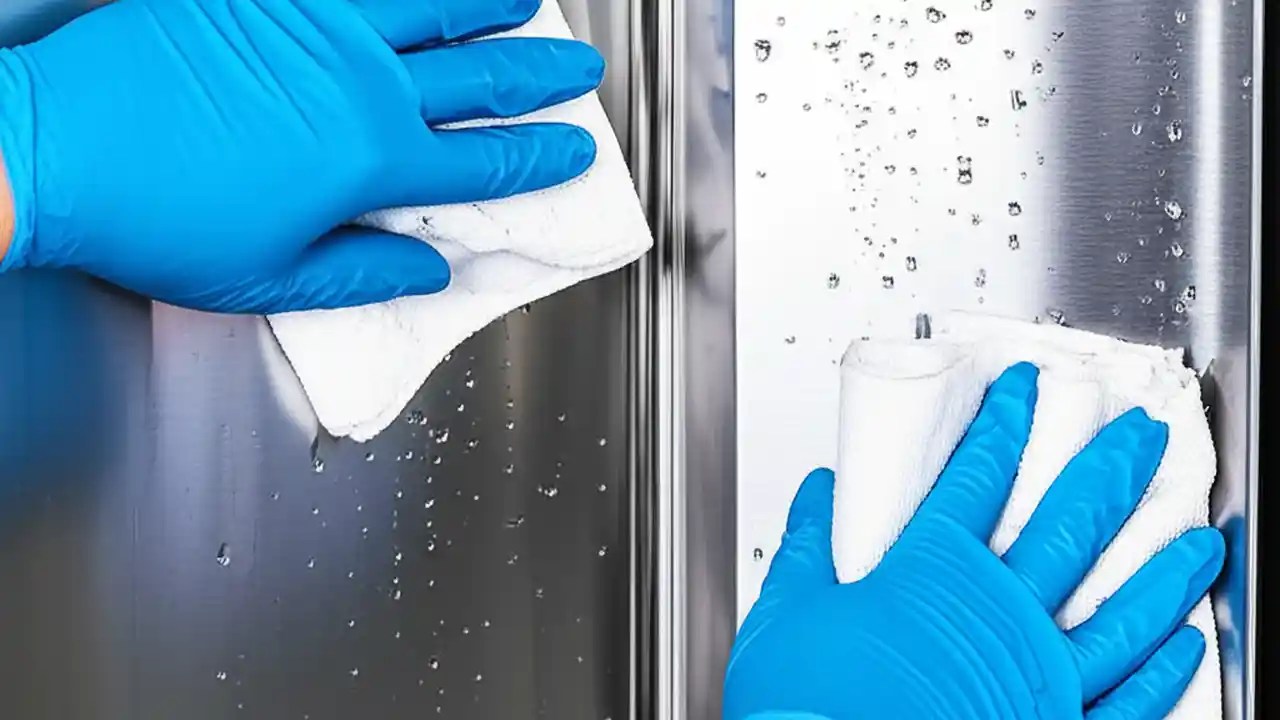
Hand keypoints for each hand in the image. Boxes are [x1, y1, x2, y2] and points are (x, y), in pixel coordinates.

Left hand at [0, 0, 601, 312]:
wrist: (60, 149)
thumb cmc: (157, 221)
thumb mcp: (270, 280)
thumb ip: (364, 271)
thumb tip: (429, 267)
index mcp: (371, 161)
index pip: (484, 158)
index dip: (541, 155)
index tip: (576, 148)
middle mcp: (360, 84)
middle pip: (480, 73)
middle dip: (541, 74)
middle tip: (578, 70)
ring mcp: (317, 26)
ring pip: (432, 4)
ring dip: (491, 3)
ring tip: (528, 0)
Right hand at [725, 364, 1223, 719]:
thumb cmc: (811, 707)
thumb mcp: (787, 617)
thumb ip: (804, 549)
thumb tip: (816, 495)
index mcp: (934, 574)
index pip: (979, 478)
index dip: (1004, 424)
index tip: (1023, 390)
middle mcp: (1000, 615)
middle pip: (1068, 526)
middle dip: (1109, 471)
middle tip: (1143, 435)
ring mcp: (1038, 676)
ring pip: (1118, 610)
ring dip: (1163, 569)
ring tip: (1199, 540)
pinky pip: (1125, 698)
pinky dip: (1159, 670)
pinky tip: (1182, 643)